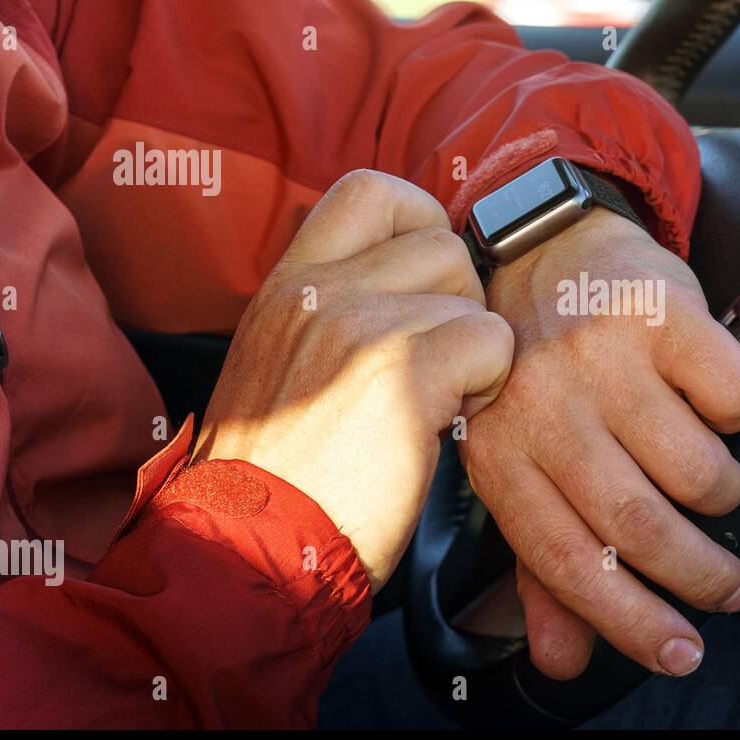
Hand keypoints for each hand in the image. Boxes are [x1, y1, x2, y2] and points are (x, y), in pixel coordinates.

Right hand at [194, 170, 512, 590]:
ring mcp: (356, 323)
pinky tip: (450, 421)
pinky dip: (487, 384)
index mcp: (286, 282)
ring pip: (470, 293)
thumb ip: (339, 308)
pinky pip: (490, 341)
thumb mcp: (285, 363)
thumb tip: (421, 280)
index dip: (420, 224)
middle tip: (437, 363)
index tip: (427, 286)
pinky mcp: (400, 370)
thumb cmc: (283, 474)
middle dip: (459, 301)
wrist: (249, 548)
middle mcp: (316, 289)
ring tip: (438, 397)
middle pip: (440, 242)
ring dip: (473, 346)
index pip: (372, 191)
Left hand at [461, 208, 739, 677]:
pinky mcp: (658, 307)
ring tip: (713, 482)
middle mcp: (543, 404)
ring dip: (721, 492)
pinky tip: (712, 402)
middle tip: (731, 588)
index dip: (631, 621)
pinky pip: (733, 395)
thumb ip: (539, 562)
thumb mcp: (516, 459)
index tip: (681, 653)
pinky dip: (739, 414)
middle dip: (700, 575)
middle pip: (638, 522)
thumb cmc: (527, 368)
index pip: (568, 560)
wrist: (540, 245)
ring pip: (697, 466)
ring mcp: (601, 353)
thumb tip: (567, 661)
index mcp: (500, 452)